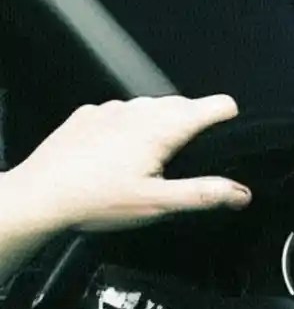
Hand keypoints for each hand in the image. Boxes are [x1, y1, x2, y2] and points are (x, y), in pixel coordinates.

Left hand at [3, 95, 249, 233]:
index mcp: (164, 127)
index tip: (227, 140)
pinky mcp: (89, 115)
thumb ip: (204, 194)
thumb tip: (241, 192)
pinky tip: (114, 158)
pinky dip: (126, 130)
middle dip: (192, 129)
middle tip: (179, 166)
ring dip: (159, 128)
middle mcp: (140, 109)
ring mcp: (112, 109)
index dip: (230, 121)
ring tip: (144, 164)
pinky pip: (121, 114)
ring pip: (152, 108)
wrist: (37, 197)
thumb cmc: (94, 201)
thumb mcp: (157, 204)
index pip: (219, 104)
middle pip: (186, 105)